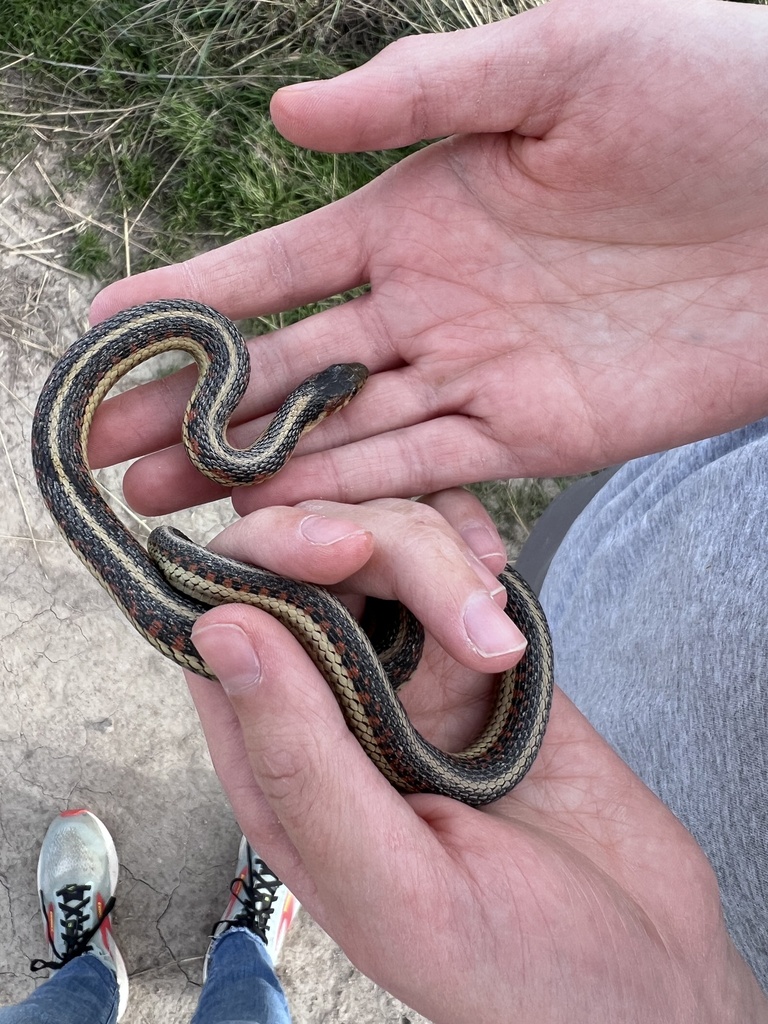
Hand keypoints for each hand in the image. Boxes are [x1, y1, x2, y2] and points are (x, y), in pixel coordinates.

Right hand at [88, 0, 767, 517]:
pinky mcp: (537, 434)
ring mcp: (479, 373)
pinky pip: (426, 469)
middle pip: (287, 363)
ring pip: (341, 429)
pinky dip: (354, 492)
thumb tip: (286, 118)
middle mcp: (432, 300)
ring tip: (164, 500)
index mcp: (421, 208)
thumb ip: (423, 93)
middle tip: (103, 447)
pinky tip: (285, 513)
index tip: (105, 329)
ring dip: (255, 466)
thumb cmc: (712, 94)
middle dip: (193, 404)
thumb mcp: (560, 61)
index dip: (190, 296)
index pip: (280, 264)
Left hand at [183, 490, 765, 1023]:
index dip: (267, 560)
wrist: (647, 970)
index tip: (340, 550)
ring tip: (503, 635)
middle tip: (470, 601)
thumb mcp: (392, 883)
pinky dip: (470, 539)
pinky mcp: (475, 650)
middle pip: (312, 563)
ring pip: (382, 542)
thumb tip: (221, 628)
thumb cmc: (513, 965)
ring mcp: (406, 671)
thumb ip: (297, 759)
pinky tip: (501, 581)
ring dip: (440, 552)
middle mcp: (332, 705)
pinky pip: (449, 551)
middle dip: (385, 547)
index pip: (228, 621)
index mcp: (280, 766)